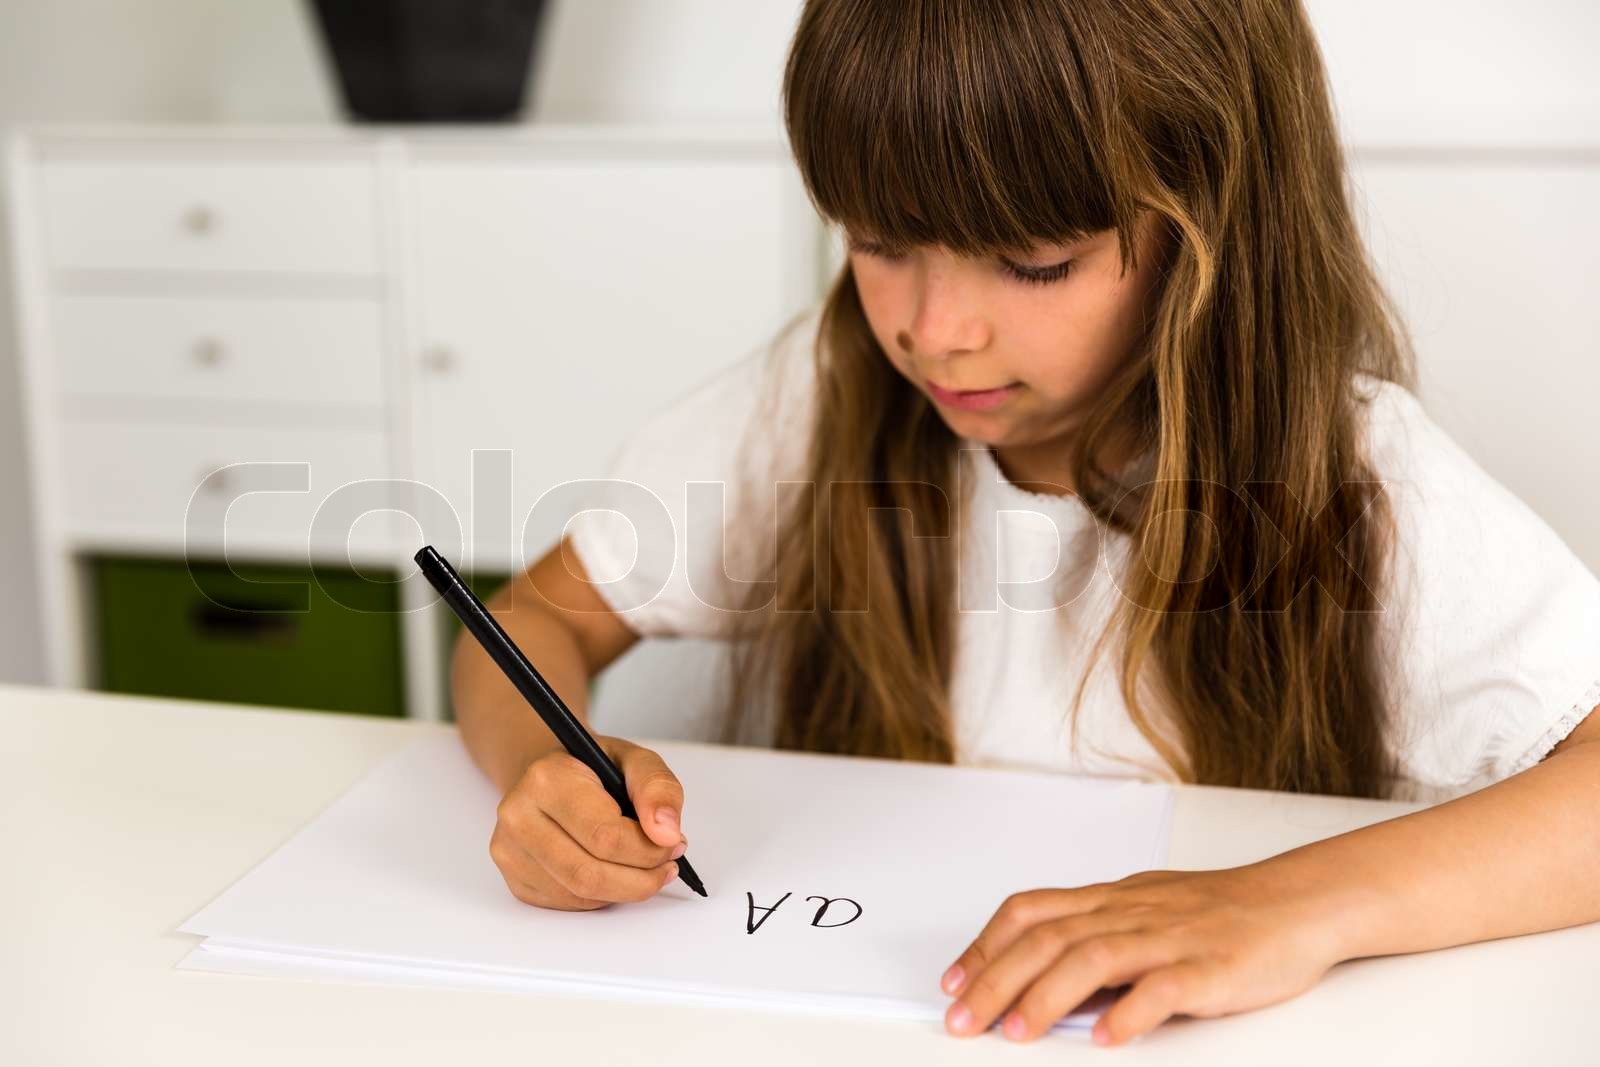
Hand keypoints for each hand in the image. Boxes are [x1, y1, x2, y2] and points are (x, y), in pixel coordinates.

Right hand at [489, 736, 687, 909]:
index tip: (673, 844)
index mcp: (547, 779)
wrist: (551, 776)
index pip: (604, 835)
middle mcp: (519, 816)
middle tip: (666, 866)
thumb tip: (666, 832)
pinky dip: (601, 895)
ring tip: (645, 868)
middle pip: (589, 874)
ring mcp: (510, 851)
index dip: (648, 849)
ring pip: (579, 894)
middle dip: (640, 879)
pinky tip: (613, 871)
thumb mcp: (634, 760)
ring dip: (624, 889)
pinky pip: (568, 903)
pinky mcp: (515, 878)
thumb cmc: (592, 768)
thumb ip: (657, 788)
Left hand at [940, 864, 1353, 1045]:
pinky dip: (1129, 1013)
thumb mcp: (1145, 910)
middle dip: (996, 980)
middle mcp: (1131, 913)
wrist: (1297, 902)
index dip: (986, 945)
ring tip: (1016, 1033)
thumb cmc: (1219, 911)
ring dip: (1046, 998)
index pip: (1031, 912)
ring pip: (1093, 958)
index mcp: (1111, 900)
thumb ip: (1096, 935)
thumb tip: (1041, 974)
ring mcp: (1170, 939)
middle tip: (963, 1019)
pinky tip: (1106, 1039)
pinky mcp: (1210, 969)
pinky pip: (1162, 990)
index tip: (953, 981)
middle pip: (1048, 939)